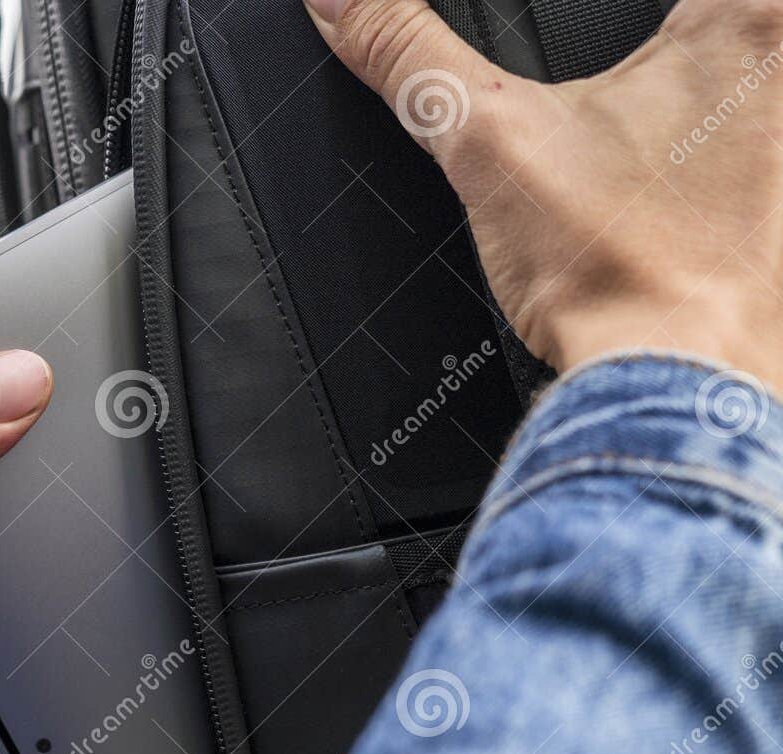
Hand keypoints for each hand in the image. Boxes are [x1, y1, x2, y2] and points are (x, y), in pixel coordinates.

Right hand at [306, 0, 782, 384]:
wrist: (672, 386)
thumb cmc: (616, 275)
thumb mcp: (483, 141)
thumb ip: (409, 56)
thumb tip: (341, 3)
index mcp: (745, 16)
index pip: (634, 4)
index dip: (618, 35)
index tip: (585, 116)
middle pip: (713, 37)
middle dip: (656, 85)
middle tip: (613, 147)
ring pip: (747, 96)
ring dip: (695, 123)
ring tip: (643, 180)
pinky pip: (759, 157)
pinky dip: (722, 177)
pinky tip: (680, 214)